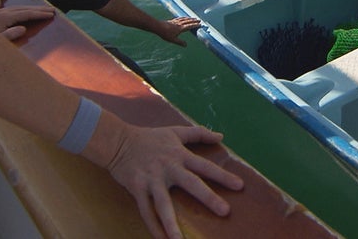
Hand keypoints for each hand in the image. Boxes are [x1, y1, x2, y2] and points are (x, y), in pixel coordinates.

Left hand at [0, 5, 53, 39]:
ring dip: (31, 9)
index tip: (51, 14)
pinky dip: (22, 11)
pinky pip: (11, 11)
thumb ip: (9, 36)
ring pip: (17, 8)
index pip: (25, 14)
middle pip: (22, 8)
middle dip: (38, 9)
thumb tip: (22, 29)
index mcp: (2, 18)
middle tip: (53, 9)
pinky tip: (27, 12)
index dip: (39, 14)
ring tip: (44, 10)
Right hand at [106, 124, 242, 238]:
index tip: (240, 186)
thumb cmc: (149, 138)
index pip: (205, 166)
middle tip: (225, 211)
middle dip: (208, 197)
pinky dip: (152, 226)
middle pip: (191, 184)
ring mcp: (152, 180)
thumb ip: (198, 134)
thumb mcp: (175, 132)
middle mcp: (168, 168)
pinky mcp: (137, 188)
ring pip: (163, 204)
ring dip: (172, 223)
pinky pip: (145, 211)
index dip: (223, 175)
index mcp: (179, 155)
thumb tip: (221, 136)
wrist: (118, 141)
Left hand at [154, 17, 199, 46]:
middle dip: (194, 21)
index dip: (195, 25)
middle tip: (199, 20)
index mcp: (180, 28)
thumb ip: (180, 42)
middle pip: (188, 21)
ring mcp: (175, 21)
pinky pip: (180, 18)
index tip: (200, 24)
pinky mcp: (172, 21)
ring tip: (193, 18)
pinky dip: (183, 18)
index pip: (189, 26)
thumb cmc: (165, 34)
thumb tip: (186, 45)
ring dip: (189, 18)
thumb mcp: (173, 40)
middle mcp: (179, 24)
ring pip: (184, 19)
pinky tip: (183, 18)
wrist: (158, 27)